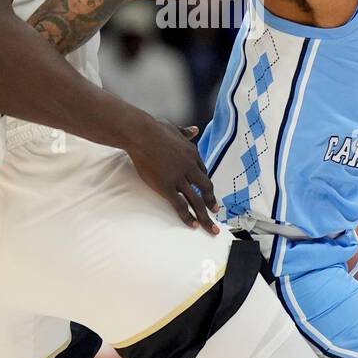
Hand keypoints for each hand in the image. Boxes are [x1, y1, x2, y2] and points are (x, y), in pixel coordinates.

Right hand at [124, 117, 219, 234]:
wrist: (141, 134)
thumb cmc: (154, 129)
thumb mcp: (174, 128)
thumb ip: (185, 132)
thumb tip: (195, 129)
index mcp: (192, 153)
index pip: (203, 172)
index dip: (205, 184)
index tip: (208, 193)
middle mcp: (190, 167)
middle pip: (206, 188)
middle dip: (212, 201)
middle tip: (216, 212)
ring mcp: (179, 178)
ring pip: (197, 201)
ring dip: (205, 216)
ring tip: (211, 229)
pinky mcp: (167, 186)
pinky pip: (180, 205)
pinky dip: (187, 216)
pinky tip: (192, 225)